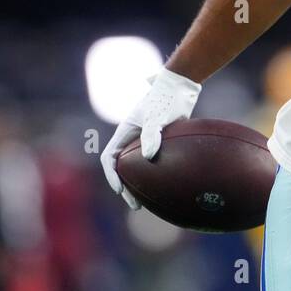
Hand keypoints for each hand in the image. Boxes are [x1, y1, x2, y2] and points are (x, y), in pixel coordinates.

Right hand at [101, 67, 201, 209]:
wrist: (181, 86)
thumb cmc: (167, 98)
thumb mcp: (158, 115)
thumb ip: (152, 133)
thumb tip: (149, 156)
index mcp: (125, 132)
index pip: (110, 158)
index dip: (112, 176)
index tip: (119, 190)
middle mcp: (132, 137)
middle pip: (122, 167)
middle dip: (126, 187)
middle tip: (136, 204)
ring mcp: (145, 139)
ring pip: (136, 167)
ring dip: (139, 184)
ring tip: (149, 201)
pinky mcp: (159, 141)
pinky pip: (152, 162)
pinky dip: (154, 176)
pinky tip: (167, 186)